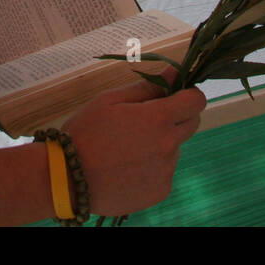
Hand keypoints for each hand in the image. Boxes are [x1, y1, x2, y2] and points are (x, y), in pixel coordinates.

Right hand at [60, 68, 206, 217]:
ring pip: (175, 149)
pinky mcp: (160, 191)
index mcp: (158, 119)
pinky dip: (153, 167)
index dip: (188, 95)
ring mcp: (166, 170)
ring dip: (160, 144)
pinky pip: (165, 172)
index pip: (196, 101)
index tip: (174, 96)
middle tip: (145, 121)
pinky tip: (128, 168)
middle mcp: (168, 146)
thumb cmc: (86, 133)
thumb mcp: (111, 101)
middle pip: (191, 123)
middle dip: (175, 117)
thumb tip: (175, 72)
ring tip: (127, 149)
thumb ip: (148, 87)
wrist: (68, 179)